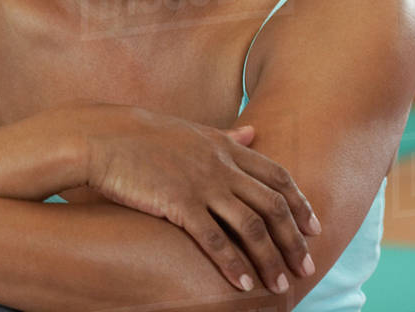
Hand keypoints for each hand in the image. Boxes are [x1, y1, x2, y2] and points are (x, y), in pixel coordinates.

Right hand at [83, 105, 320, 294]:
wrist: (100, 137)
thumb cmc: (138, 134)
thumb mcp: (189, 130)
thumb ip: (224, 136)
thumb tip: (253, 132)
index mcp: (224, 146)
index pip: (277, 176)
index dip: (300, 204)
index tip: (313, 228)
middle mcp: (220, 165)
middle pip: (273, 205)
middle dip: (294, 240)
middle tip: (307, 267)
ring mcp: (201, 183)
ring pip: (251, 226)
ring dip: (271, 259)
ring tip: (280, 284)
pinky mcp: (178, 202)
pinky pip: (215, 239)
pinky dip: (233, 264)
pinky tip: (243, 284)